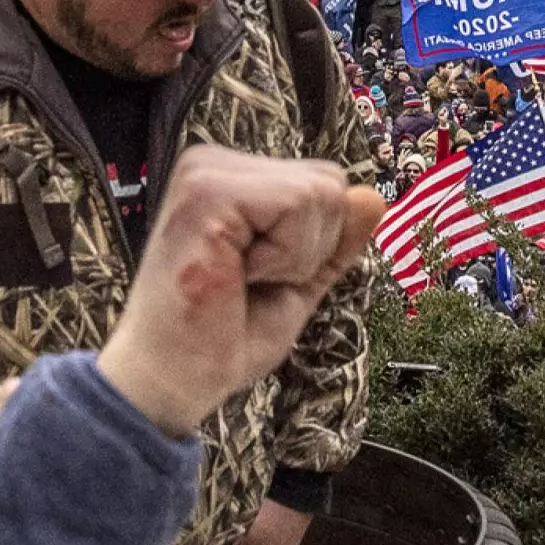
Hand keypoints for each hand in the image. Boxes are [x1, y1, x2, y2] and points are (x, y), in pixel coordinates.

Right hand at [96, 142, 381, 438]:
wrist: (172, 383)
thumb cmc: (223, 336)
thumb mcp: (299, 281)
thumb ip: (336, 239)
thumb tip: (373, 196)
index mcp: (233, 177)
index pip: (324, 182)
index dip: (315, 243)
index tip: (257, 276)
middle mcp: (215, 162)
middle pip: (329, 183)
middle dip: (309, 248)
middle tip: (248, 281)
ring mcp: (207, 170)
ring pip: (320, 193)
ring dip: (295, 256)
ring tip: (239, 278)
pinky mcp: (206, 190)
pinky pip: (298, 205)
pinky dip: (284, 256)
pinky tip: (235, 274)